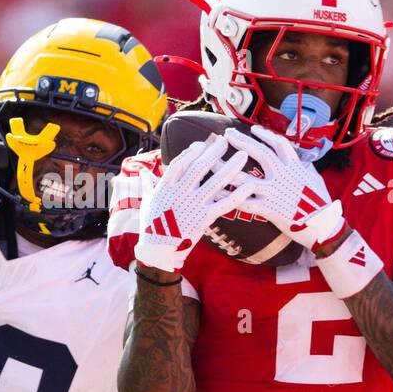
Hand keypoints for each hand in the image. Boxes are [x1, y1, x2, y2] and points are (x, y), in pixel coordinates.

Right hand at [134, 138, 257, 272]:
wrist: (157, 250)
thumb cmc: (150, 227)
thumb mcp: (146, 202)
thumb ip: (147, 185)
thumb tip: (142, 172)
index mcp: (166, 186)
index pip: (180, 163)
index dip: (191, 152)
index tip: (201, 144)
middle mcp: (181, 192)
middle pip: (200, 167)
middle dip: (214, 152)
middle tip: (226, 141)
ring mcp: (193, 204)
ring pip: (216, 181)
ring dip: (231, 167)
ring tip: (244, 155)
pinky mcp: (204, 217)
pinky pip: (224, 203)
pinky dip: (238, 195)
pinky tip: (250, 186)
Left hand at [224, 125, 346, 249]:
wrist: (324, 226)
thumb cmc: (321, 203)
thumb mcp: (315, 178)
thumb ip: (305, 166)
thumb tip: (302, 158)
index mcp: (294, 167)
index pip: (279, 144)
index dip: (265, 135)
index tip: (253, 129)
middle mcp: (283, 175)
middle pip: (259, 154)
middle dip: (242, 142)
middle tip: (226, 134)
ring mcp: (275, 192)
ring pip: (245, 177)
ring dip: (226, 169)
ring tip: (211, 161)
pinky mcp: (269, 208)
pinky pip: (244, 202)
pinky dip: (228, 198)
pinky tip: (214, 195)